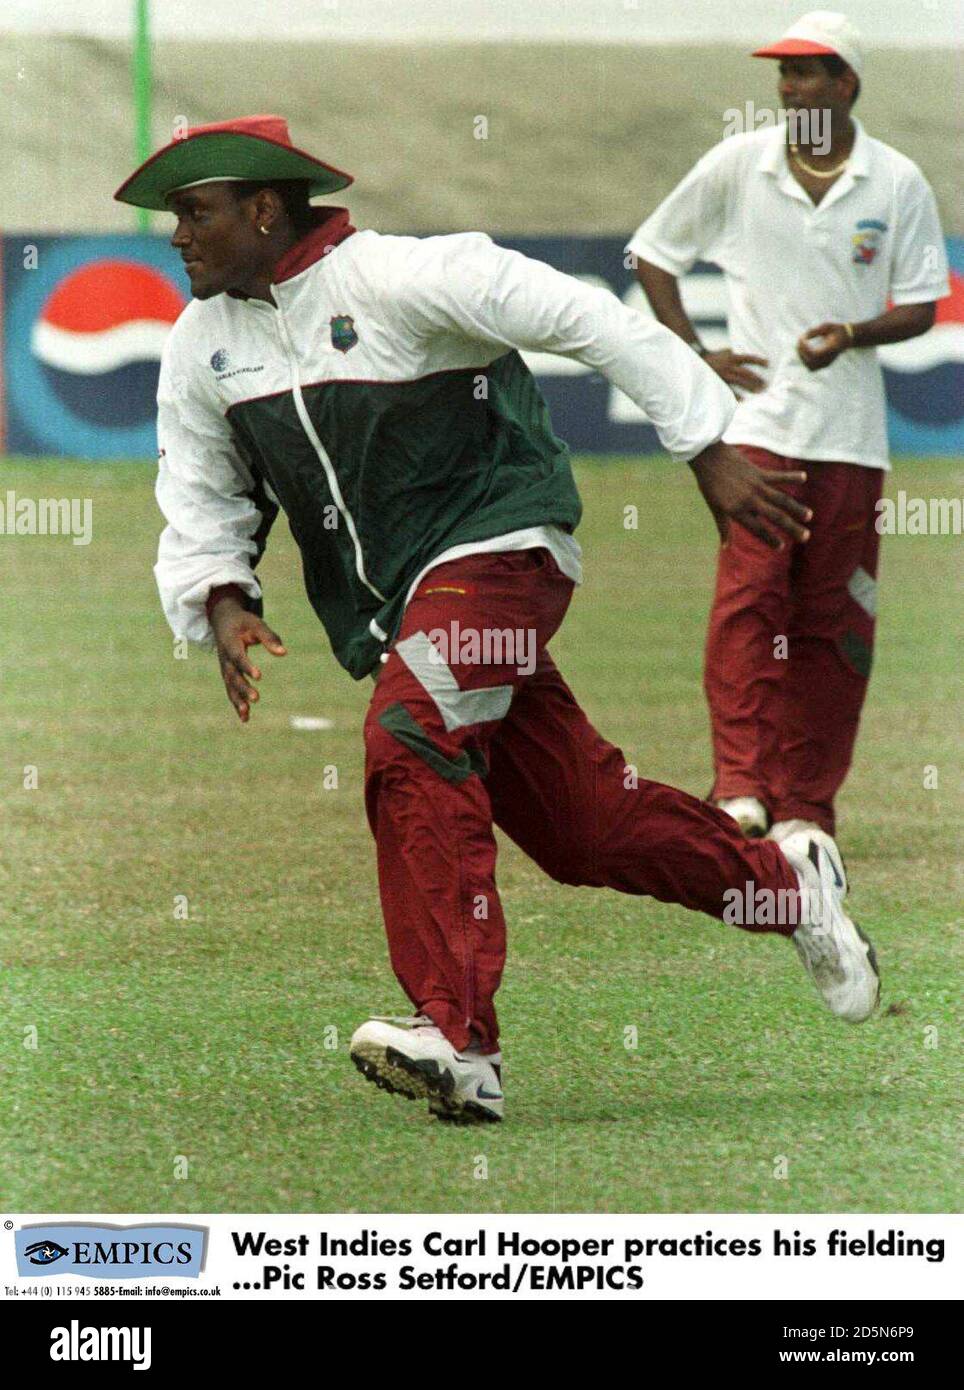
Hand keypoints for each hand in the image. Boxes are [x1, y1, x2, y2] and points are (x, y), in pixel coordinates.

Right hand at [210, 599, 286, 722]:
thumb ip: (269, 637)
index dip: (247, 666)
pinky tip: (245, 718)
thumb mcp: (256, 624)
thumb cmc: (243, 622)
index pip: (238, 657)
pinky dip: (237, 704)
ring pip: (230, 687)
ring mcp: (225, 668)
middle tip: (256, 698)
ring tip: (246, 714)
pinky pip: (231, 691)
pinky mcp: (227, 675)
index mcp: (230, 643)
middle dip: (243, 688)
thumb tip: (284, 653)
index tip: (259, 676)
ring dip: (237, 700)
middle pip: (232, 676)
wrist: (222, 621)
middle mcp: (225, 658)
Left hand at [688, 441, 811, 549]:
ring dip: (796, 508)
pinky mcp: (759, 472)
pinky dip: (791, 476)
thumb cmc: (709, 484)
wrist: (707, 457)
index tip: (781, 547)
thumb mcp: (714, 508)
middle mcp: (749, 500)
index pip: (758, 529)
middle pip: (775, 516)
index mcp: (737, 511)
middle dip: (791, 527)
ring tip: (809, 516)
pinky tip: (804, 478)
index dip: (770, 539)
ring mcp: (756, 486)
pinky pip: (778, 476)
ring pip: (781, 499)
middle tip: (805, 537)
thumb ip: (723, 527)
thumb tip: (726, 547)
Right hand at [702, 348, 768, 394]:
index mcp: (732, 357)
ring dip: (750, 387)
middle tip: (766, 384)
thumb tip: (748, 358)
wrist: (696, 361)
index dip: (759, 361)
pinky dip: (736, 395)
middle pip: (746, 373)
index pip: (748, 358)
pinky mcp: (718, 382)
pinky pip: (729, 390)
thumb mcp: (725, 352)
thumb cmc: (713, 357)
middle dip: (757, 378)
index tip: (768, 364)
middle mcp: (729, 366)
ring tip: (759, 392)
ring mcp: (724, 375)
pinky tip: (743, 400)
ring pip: (740, 382)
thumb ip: (735, 355)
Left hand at [797, 322, 849, 370]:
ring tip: (800, 345)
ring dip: (802, 357)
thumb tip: (803, 337)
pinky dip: (805, 360)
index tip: (802, 338)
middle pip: (811, 362)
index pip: (815, 354)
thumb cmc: (836, 330)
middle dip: (802, 352)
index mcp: (832, 349)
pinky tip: (803, 350)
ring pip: (810, 367)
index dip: (805, 348)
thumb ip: (815, 331)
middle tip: (800, 340)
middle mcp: (830, 359)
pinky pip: (811, 368)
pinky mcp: (824, 365)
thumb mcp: (826, 326)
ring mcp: (827, 364)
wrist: (846, 338)